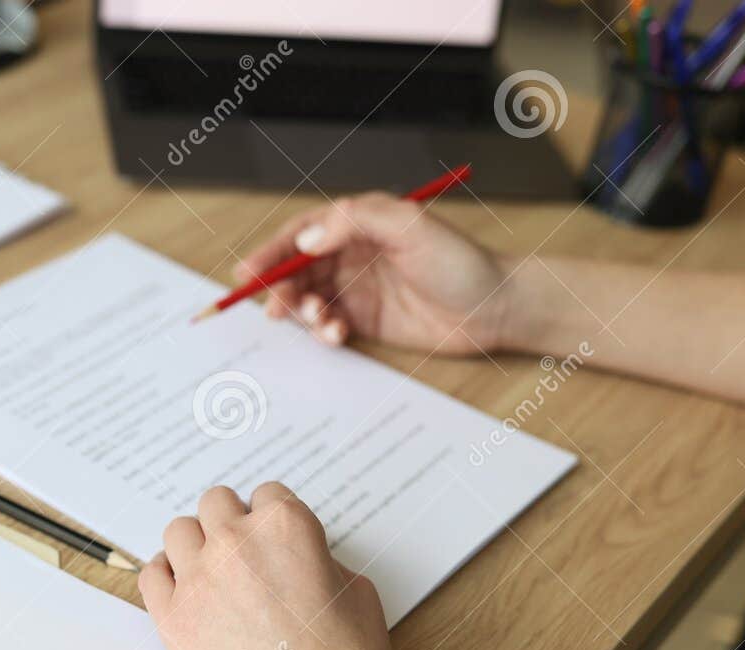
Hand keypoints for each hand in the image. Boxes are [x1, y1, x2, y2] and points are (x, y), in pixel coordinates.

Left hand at [138, 482, 395, 649]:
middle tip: (244, 557)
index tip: (273, 542)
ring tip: (212, 575)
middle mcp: (235, 542)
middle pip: (216, 504)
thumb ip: (319, 561)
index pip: (267, 495)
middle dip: (231, 524)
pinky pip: (151, 575)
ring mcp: (198, 580)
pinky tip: (183, 593)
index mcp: (285, 526)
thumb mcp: (356, 592)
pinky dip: (165, 577)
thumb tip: (297, 563)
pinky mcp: (172, 620)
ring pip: (178, 531)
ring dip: (195, 546)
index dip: (273, 520)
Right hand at [237, 192, 512, 354]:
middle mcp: (352, 253)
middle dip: (280, 288)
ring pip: (308, 298)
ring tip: (321, 320)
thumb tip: (307, 239)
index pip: (301, 233)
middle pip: (296, 268)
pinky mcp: (365, 320)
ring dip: (302, 312)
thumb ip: (355, 220)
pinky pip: (327, 325)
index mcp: (358, 224)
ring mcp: (357, 288)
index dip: (270, 252)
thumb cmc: (461, 262)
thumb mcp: (410, 225)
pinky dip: (323, 331)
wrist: (497, 308)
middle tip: (276, 307)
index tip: (248, 274)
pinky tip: (337, 334)